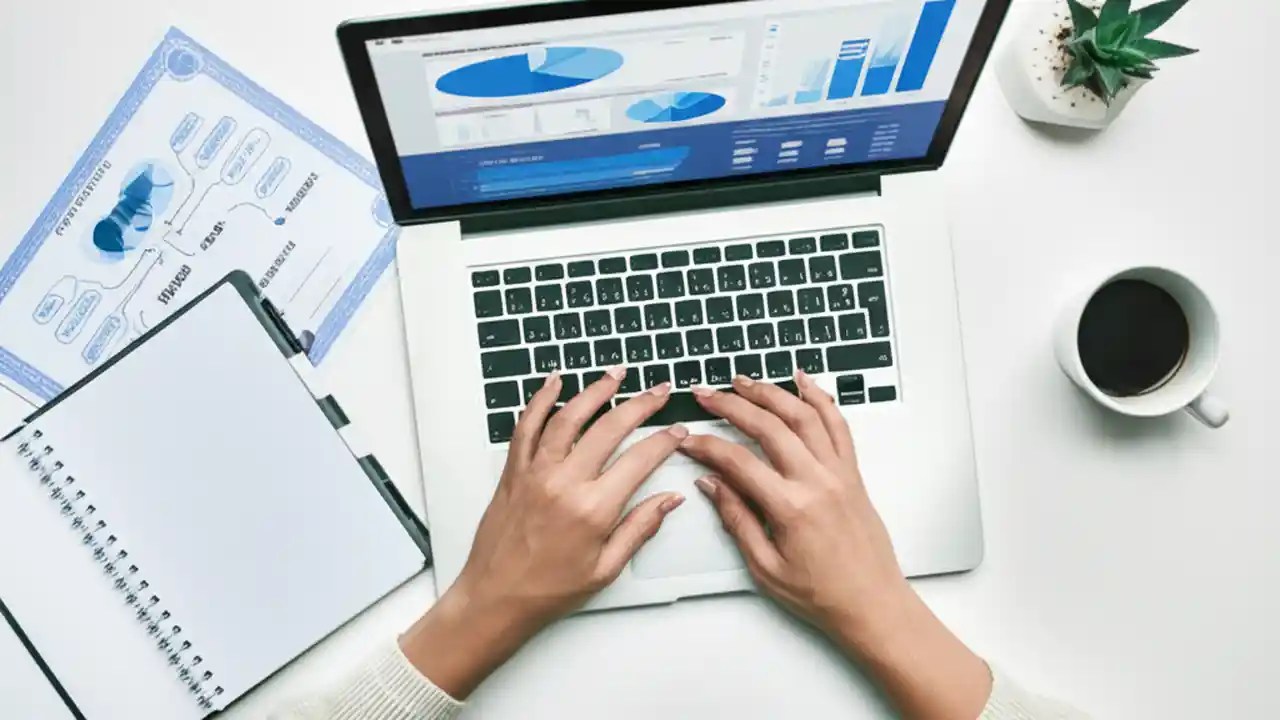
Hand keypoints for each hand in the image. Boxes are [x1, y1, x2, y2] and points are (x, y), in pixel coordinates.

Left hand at [401, 368, 686, 697]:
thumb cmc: (550, 589)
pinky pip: (526, 427)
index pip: (640, 460)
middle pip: (609, 428)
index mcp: (593, 509)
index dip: (663, 441)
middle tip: (659, 392)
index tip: (677, 431)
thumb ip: (640, 528)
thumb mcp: (607, 568)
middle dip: (640, 405)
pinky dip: (540, 401)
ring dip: (594, 391)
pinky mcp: (513, 472)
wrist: (496, 597)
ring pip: (569, 417)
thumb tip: (670, 500)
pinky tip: (554, 383)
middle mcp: (565, 483)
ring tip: (615, 375)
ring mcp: (536, 473)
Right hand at [680, 372, 990, 719]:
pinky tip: (804, 381)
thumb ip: (737, 519)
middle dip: (733, 405)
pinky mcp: (853, 473)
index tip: (689, 439)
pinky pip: (838, 425)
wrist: (873, 605)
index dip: (708, 446)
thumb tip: (712, 484)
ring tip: (744, 381)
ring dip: (772, 393)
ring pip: (804, 415)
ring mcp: (840, 473)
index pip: (739, 461)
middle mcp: (818, 482)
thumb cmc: (823, 595)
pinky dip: (821, 398)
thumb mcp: (766, 568)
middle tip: (707, 395)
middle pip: (769, 426)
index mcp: (792, 508)